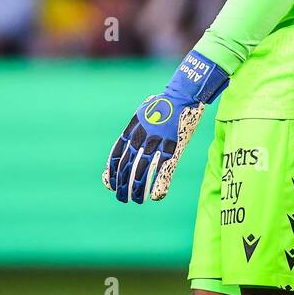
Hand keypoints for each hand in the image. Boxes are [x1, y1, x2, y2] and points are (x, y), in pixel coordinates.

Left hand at [103, 51, 228, 203]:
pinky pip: (164, 172)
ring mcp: (157, 144)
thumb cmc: (165, 103)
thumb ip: (135, 127)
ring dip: (137, 190)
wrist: (183, 94)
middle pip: (126, 168)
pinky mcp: (174, 148)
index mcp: (132, 129)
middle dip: (122, 186)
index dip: (112, 173)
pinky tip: (155, 196)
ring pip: (142, 173)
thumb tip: (128, 141)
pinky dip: (159, 186)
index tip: (109, 185)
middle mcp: (142, 138)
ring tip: (136, 200)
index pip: (116, 156)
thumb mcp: (143, 111)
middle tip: (122, 197)